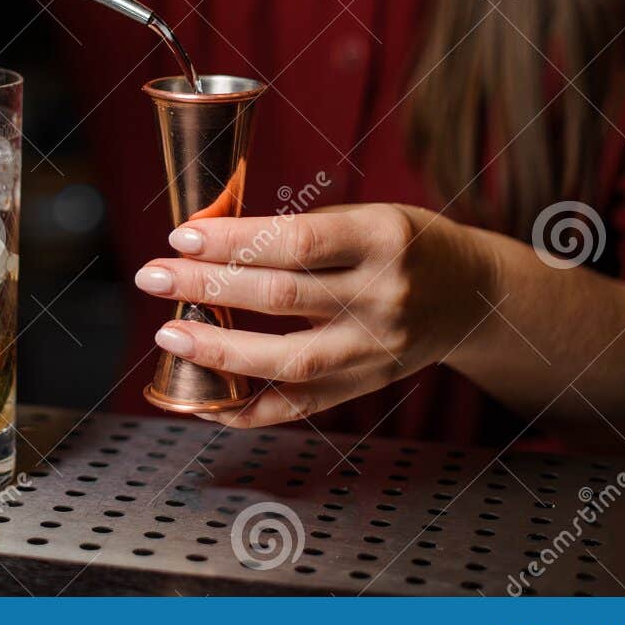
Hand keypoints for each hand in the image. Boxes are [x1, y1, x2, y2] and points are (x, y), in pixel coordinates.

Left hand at [133, 204, 499, 427]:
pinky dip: (247, 409)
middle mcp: (384, 296)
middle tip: (152, 276)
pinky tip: (203, 402)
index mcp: (383, 238)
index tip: (181, 237)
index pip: (296, 241)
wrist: (473, 296)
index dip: (233, 241)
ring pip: (288, 360)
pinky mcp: (366, 387)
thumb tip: (203, 239)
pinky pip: (300, 406)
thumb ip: (295, 230)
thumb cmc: (404, 244)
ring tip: (168, 336)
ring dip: (218, 352)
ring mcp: (377, 350)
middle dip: (206, 287)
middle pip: (282, 297)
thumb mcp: (365, 215)